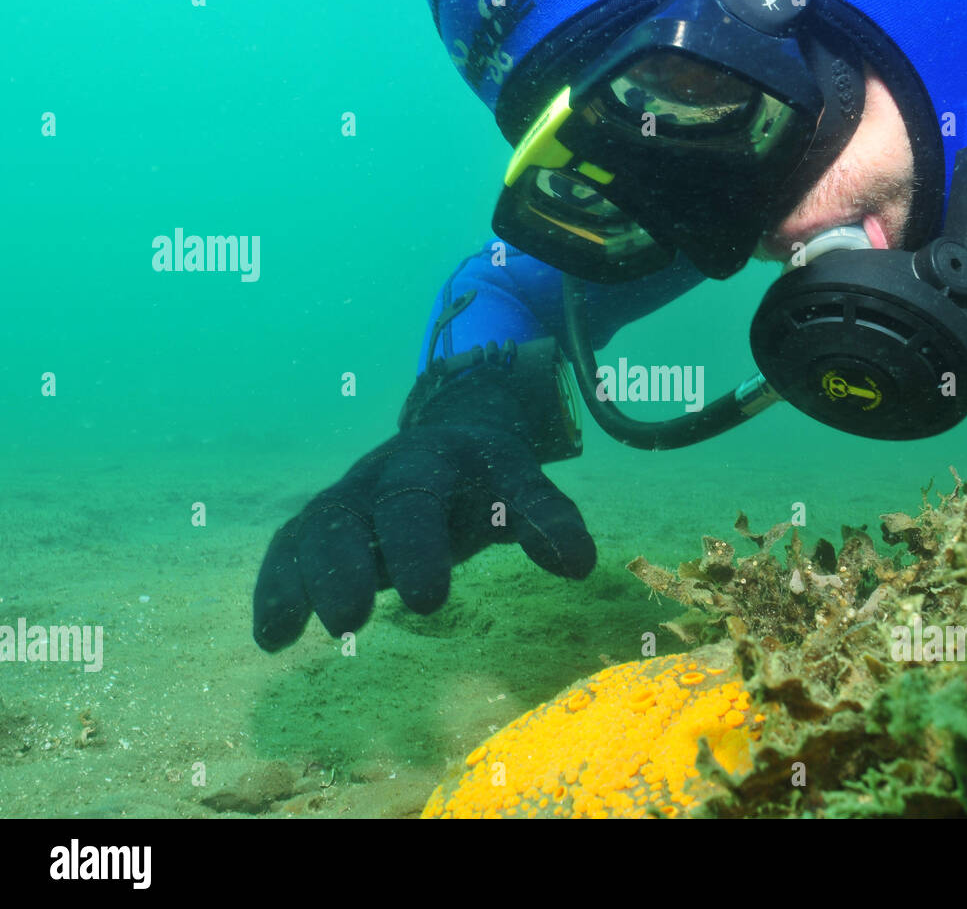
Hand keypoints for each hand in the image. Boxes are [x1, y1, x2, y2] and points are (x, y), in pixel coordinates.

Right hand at [253, 417, 595, 651]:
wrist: (450, 440)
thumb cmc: (489, 477)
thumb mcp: (522, 485)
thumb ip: (549, 518)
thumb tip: (581, 563)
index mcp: (429, 461)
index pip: (415, 500)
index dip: (416, 547)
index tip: (428, 600)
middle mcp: (376, 477)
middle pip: (347, 515)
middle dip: (345, 567)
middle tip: (350, 620)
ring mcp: (345, 500)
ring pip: (310, 533)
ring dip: (301, 583)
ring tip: (302, 636)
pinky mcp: (322, 526)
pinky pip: (288, 550)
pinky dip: (275, 589)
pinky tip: (272, 639)